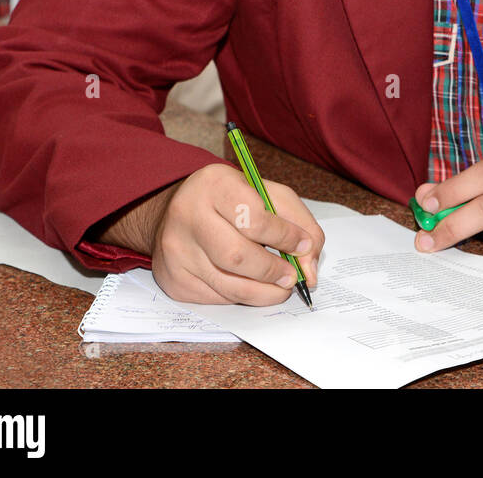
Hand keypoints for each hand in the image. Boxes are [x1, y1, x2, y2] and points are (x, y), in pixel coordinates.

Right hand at [147, 163, 323, 305]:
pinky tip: (252, 286)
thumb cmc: (232, 201)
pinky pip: (216, 298)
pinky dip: (242, 297)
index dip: (284, 237)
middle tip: (292, 277)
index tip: (303, 247)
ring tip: (280, 287)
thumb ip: (298, 222)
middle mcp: (188, 215)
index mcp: (215, 185)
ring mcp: (176, 250)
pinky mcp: (173, 279)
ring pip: (227, 284)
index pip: (252, 218)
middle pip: (237, 256)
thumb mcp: (267, 193)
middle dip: (272, 271)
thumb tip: (309, 268)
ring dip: (263, 292)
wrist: (179, 211)